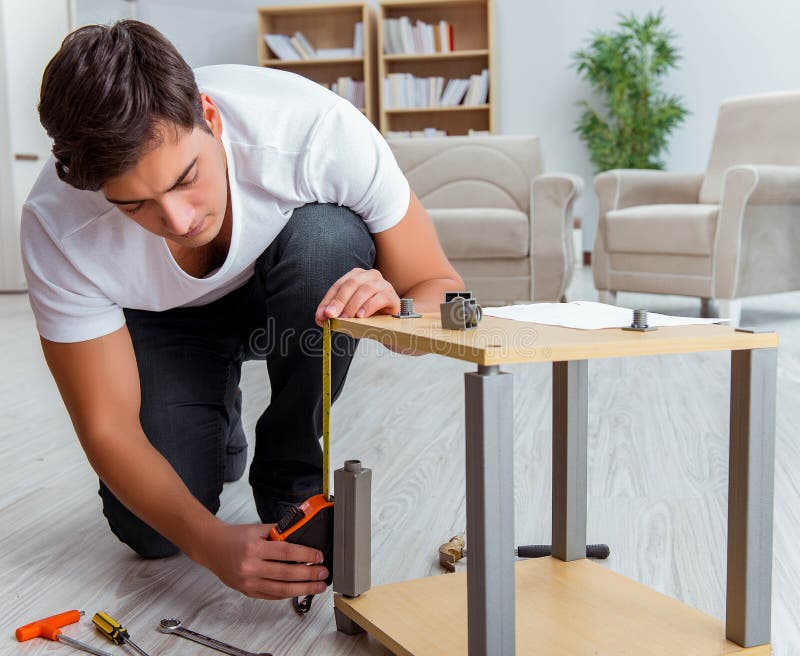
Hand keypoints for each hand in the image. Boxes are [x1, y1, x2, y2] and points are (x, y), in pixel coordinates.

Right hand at [198, 522, 328, 599]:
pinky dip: (288, 593)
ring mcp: (248, 582)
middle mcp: (251, 567)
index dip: (305, 555)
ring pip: (281, 589)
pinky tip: (300, 590)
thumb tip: (302, 536)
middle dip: (309, 575)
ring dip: (303, 589)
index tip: (319, 556)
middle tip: (323, 574)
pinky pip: (272, 595)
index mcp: (254, 548)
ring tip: (318, 586)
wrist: (212, 548)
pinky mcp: (247, 592)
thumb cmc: (236, 537)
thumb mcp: (258, 529)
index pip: (286, 552)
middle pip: (286, 574)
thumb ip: (279, 533)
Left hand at [315, 267, 399, 325]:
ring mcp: (383, 284)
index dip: (329, 300)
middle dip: (339, 300)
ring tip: (346, 318)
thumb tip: (320, 319)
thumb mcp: (348, 315)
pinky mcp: (392, 296)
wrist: (389, 325)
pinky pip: (380, 298)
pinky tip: (361, 316)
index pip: (338, 285)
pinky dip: (369, 306)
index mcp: (356, 276)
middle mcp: (370, 276)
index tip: (322, 314)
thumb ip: (335, 314)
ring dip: (353, 304)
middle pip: (351, 284)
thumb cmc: (367, 317)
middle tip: (331, 315)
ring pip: (366, 289)